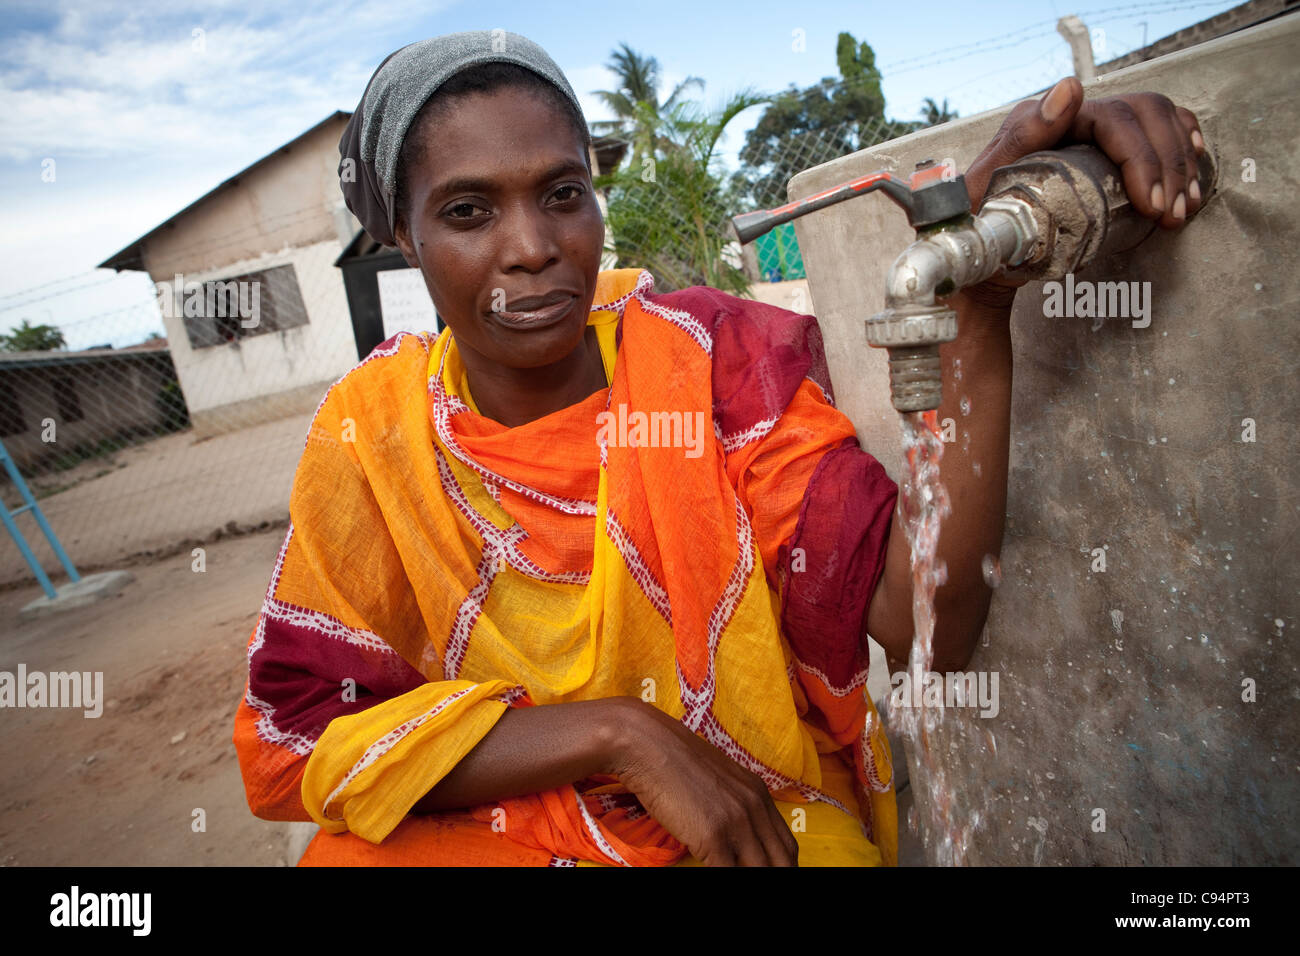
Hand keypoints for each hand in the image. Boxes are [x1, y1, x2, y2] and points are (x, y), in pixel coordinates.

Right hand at [607, 698, 799, 865]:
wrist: (647, 745)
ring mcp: (736, 822)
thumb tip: (733, 833)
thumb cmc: (671, 760)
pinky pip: (727, 873)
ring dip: (748, 876)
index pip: (787, 845)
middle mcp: (755, 807)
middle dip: (774, 875)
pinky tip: (711, 874)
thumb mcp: (716, 779)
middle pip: (783, 861)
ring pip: (760, 870)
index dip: (783, 866)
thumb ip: (732, 804)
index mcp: (758, 793)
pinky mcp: (714, 836)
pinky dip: (723, 878)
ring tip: (729, 872)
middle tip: (761, 882)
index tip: (769, 871)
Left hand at [959, 77, 1205, 303]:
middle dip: (1167, 165)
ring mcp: (1091, 130)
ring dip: (1180, 163)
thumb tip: (1070, 88)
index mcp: (1042, 119)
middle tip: (1171, 214)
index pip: (1113, 118)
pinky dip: (1182, 147)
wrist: (983, 255)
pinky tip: (1190, 172)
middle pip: (1145, 116)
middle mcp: (1070, 117)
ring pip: (1159, 121)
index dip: (1141, 156)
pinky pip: (1159, 130)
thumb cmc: (978, 227)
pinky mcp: (1106, 150)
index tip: (1151, 202)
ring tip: (1182, 209)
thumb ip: (1020, 139)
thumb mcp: (984, 187)